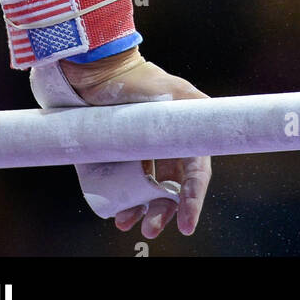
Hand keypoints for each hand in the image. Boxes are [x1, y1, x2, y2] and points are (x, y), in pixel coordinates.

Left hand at [60, 49, 211, 239]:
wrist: (96, 69)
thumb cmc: (137, 78)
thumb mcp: (172, 93)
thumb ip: (191, 115)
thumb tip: (202, 153)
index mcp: (186, 130)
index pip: (196, 171)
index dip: (193, 199)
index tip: (187, 224)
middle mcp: (168, 143)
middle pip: (173, 186)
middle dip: (165, 211)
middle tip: (151, 229)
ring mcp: (144, 150)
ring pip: (149, 190)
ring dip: (143, 211)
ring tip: (127, 223)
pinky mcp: (121, 153)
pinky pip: (126, 184)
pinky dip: (124, 201)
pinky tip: (117, 213)